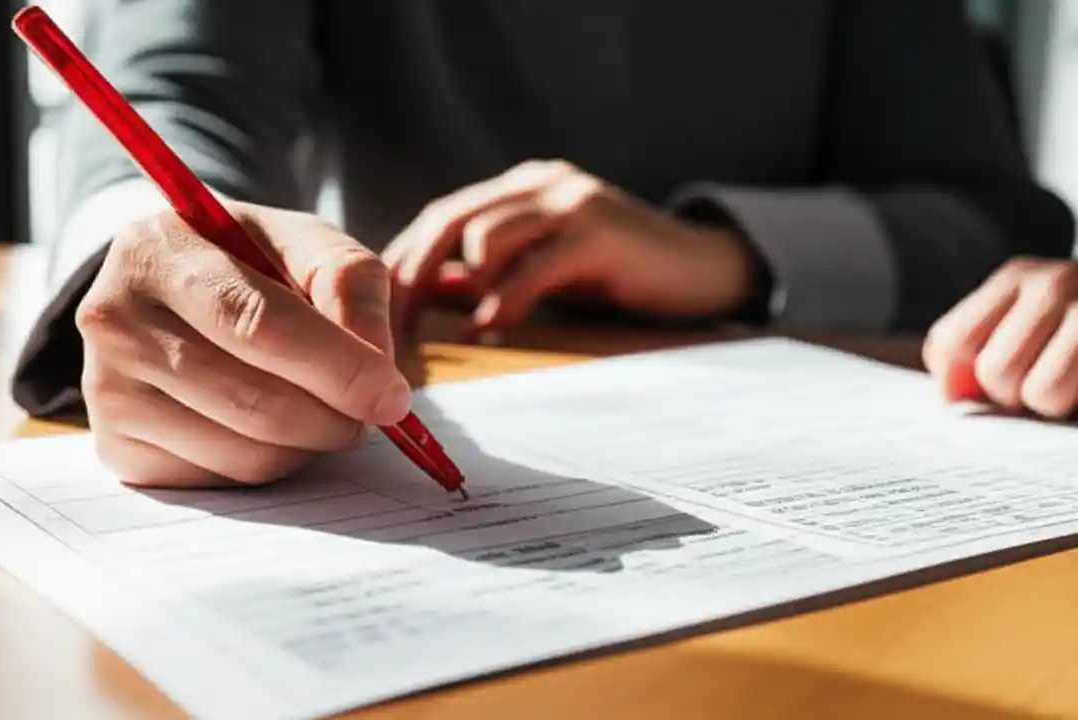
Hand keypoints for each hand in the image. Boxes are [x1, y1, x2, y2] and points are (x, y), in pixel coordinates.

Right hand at [76, 201, 411, 487]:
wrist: (169, 288)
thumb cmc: (246, 263)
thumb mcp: (301, 242)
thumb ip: (350, 283)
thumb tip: (378, 368)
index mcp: (159, 249)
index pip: (255, 322)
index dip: (335, 367)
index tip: (392, 396)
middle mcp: (114, 320)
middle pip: (251, 399)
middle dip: (333, 416)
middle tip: (370, 410)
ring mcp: (106, 390)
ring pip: (243, 453)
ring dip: (307, 444)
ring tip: (318, 407)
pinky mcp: (117, 448)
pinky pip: (220, 481)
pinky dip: (267, 464)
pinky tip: (267, 426)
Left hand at [382, 160, 755, 331]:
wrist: (701, 269)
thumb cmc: (617, 274)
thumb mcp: (542, 269)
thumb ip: (488, 275)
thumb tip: (424, 295)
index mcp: (522, 187)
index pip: (443, 215)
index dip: (403, 259)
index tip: (375, 308)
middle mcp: (541, 183)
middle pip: (451, 218)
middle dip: (411, 272)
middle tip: (389, 325)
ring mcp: (571, 202)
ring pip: (485, 236)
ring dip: (455, 286)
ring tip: (444, 328)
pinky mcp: (599, 232)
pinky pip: (534, 267)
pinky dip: (504, 301)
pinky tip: (489, 329)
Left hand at [923, 257, 1077, 419]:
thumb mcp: (1025, 333)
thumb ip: (971, 359)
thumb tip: (951, 396)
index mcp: (1016, 279)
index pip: (952, 344)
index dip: (966, 382)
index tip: (995, 387)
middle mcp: (1057, 281)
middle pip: (996, 374)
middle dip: (1020, 398)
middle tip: (1054, 386)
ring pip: (1045, 393)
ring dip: (1069, 406)